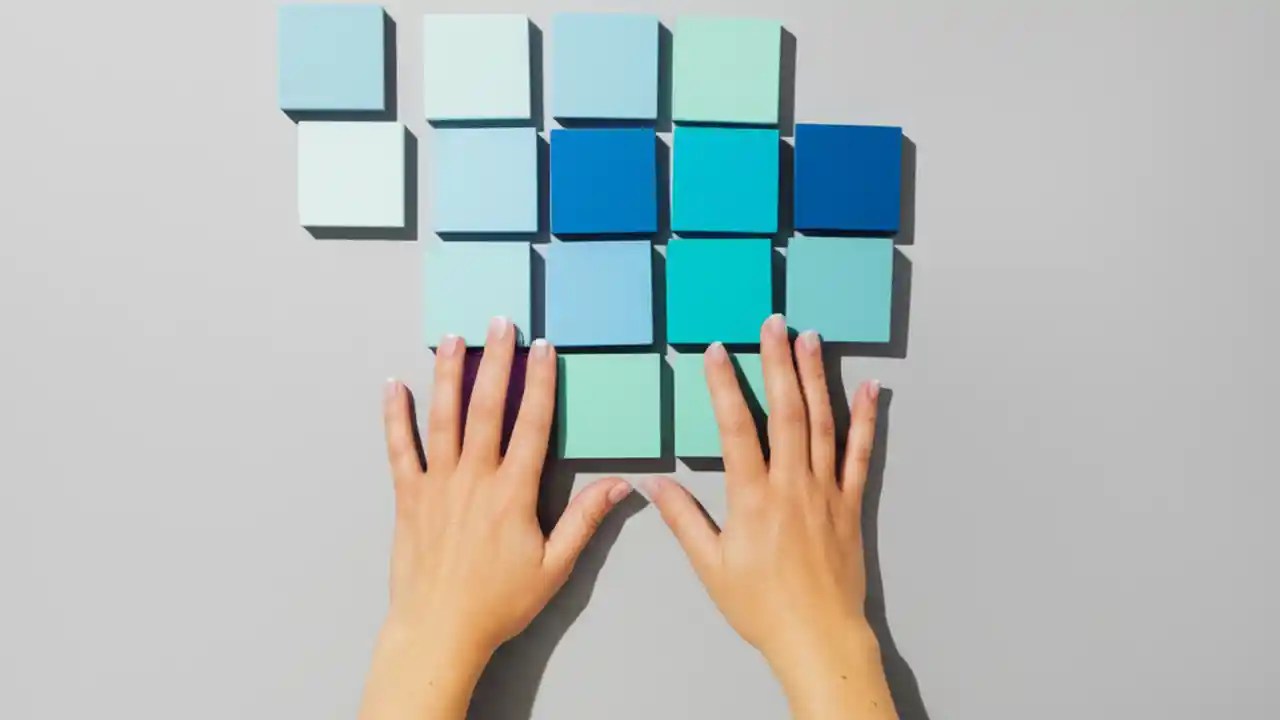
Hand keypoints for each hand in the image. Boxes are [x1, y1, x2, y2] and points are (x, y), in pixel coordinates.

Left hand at [359, 317, 631, 719]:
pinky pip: (400, 448)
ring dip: (449, 374)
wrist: (439, 630)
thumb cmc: (500, 602)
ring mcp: (437, 484)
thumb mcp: (555, 566)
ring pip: (443, 418)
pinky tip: (393, 386)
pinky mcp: (408, 496)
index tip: (543, 348)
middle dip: (495, 361)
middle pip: (487, 408)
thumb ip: (584, 520)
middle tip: (500, 322)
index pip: (532, 425)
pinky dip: (395, 416)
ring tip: (453, 337)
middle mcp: (474, 478)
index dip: (540, 383)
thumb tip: (620, 485)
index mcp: (513, 492)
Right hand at [648, 314, 896, 718]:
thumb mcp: (711, 566)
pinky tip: (867, 388)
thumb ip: (683, 520)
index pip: (736, 429)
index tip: (718, 351)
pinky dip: (864, 419)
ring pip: (822, 422)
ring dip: (814, 377)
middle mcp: (792, 484)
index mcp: (753, 498)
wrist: (818, 636)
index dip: (726, 387)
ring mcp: (826, 490)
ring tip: (809, 338)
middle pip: (785, 412)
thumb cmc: (760, 606)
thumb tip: (654, 484)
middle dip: (777, 363)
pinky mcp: (851, 502)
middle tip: (772, 323)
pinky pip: (860, 453)